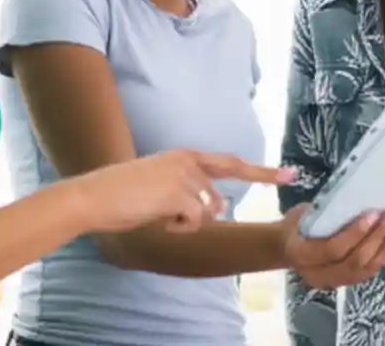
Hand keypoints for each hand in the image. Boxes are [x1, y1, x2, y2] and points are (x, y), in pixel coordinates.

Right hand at [71, 149, 295, 234]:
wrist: (95, 196)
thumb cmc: (121, 195)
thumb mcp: (158, 185)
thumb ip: (186, 189)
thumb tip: (212, 207)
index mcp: (183, 156)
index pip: (228, 162)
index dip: (258, 169)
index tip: (288, 172)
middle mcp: (188, 161)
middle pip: (226, 183)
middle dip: (261, 175)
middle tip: (289, 174)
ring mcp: (184, 176)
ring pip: (209, 210)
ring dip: (189, 222)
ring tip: (161, 216)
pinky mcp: (179, 193)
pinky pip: (194, 220)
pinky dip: (180, 228)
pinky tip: (160, 220)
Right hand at [279, 204, 384, 288]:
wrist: (286, 247)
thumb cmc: (295, 224)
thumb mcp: (302, 214)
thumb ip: (325, 214)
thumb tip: (357, 200)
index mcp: (301, 255)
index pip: (333, 248)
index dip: (356, 233)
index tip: (374, 214)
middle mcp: (317, 274)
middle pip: (354, 261)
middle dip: (377, 238)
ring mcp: (332, 282)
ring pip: (365, 269)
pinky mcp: (345, 283)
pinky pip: (369, 272)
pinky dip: (384, 255)